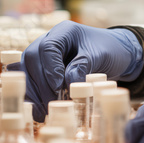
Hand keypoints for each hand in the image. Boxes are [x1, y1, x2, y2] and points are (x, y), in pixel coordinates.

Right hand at [15, 21, 142, 120]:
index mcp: (64, 31)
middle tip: (52, 102)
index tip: (59, 86)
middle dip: (40, 83)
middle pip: (33, 58)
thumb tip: (68, 82)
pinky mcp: (42, 68)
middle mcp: (50, 39)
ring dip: (33, 92)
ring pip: (27, 70)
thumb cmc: (109, 50)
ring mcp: (44, 54)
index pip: (48, 46)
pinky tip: (37, 111)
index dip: (50, 68)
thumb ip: (83, 65)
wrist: (116, 54)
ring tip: (43, 111)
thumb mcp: (100, 56)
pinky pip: (30, 80)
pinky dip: (32, 96)